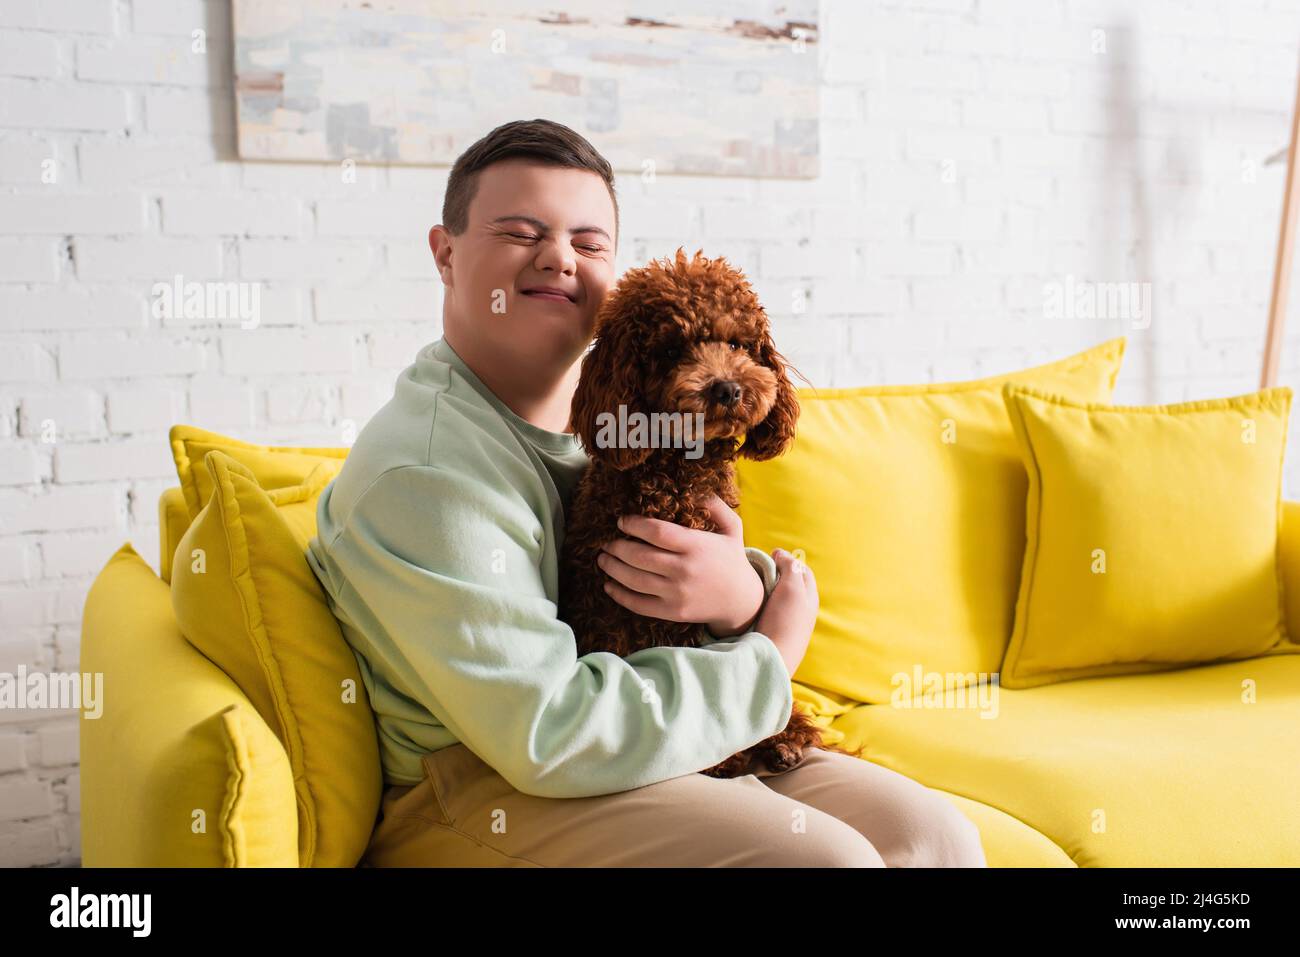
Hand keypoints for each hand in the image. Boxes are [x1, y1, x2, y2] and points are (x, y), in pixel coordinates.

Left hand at [598, 494, 764, 636]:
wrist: (741, 601)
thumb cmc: (732, 559)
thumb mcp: (732, 528)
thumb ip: (715, 505)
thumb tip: (696, 486)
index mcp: (697, 546)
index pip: (656, 532)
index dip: (634, 525)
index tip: (621, 521)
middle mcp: (684, 570)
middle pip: (639, 556)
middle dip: (616, 547)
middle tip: (606, 541)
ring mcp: (677, 594)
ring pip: (634, 580)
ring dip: (612, 568)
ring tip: (602, 559)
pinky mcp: (672, 612)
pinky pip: (638, 604)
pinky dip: (619, 595)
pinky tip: (609, 585)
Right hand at [754, 549, 818, 677]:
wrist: (771, 658)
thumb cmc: (785, 622)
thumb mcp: (793, 588)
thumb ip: (790, 567)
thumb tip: (781, 553)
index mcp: (809, 598)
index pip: (801, 570)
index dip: (787, 560)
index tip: (769, 557)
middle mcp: (799, 610)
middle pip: (787, 583)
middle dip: (774, 573)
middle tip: (757, 570)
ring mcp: (784, 622)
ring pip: (774, 597)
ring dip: (763, 588)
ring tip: (750, 585)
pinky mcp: (770, 631)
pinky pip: (764, 610)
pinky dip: (757, 602)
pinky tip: (747, 603)